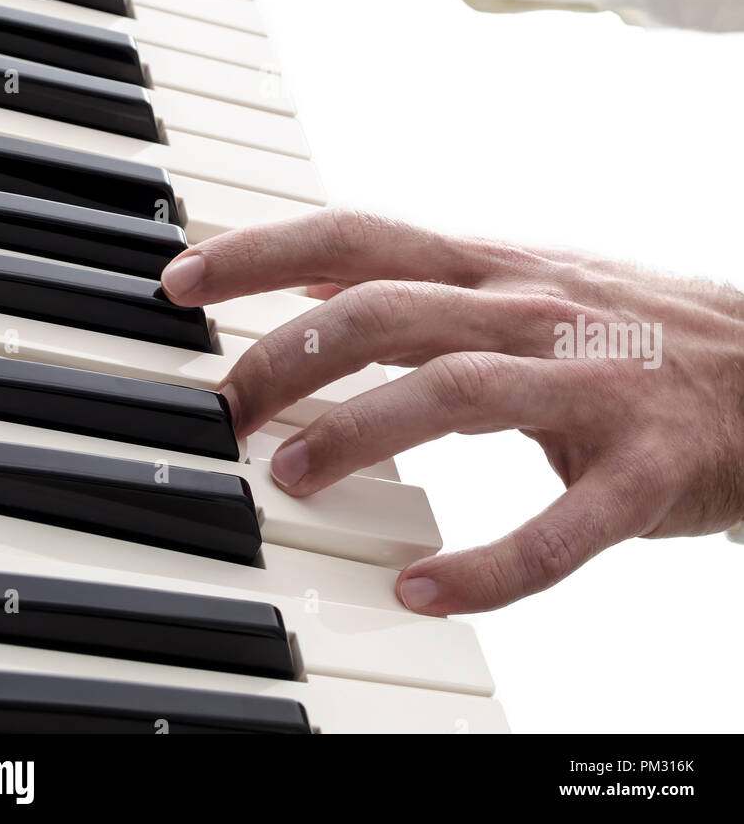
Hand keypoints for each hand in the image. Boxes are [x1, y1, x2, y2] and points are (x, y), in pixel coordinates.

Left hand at [160, 209, 743, 613]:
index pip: (359, 236)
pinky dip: (488, 567)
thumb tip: (317, 284)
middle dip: (289, 353)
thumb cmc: (627, 328)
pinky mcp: (645, 471)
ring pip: (456, 391)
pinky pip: (560, 527)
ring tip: (293, 478)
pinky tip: (424, 590)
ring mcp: (591, 385)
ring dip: (362, 432)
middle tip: (228, 408)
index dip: (265, 251)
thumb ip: (425, 284)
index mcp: (495, 267)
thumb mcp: (522, 283)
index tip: (180, 279)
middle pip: (387, 308)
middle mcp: (532, 311)